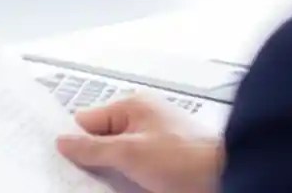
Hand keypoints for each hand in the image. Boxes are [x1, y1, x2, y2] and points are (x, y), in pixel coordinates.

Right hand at [57, 95, 222, 192]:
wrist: (227, 177)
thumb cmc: (188, 159)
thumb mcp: (130, 153)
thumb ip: (93, 148)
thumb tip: (64, 142)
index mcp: (133, 106)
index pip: (87, 120)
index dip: (77, 143)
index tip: (68, 162)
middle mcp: (143, 118)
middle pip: (101, 139)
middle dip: (96, 160)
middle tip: (92, 177)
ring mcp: (154, 140)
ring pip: (117, 157)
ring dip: (113, 173)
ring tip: (118, 182)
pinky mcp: (163, 160)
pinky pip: (133, 167)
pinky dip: (128, 179)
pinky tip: (130, 187)